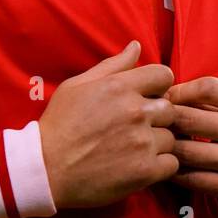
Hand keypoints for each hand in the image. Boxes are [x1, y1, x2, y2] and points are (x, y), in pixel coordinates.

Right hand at [38, 41, 179, 208]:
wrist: (46, 170)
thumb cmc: (59, 125)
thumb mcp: (77, 86)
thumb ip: (112, 65)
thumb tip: (136, 46)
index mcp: (119, 87)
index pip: (164, 75)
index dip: (158, 86)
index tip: (147, 98)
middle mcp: (135, 111)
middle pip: (170, 108)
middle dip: (157, 117)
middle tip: (136, 128)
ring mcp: (141, 142)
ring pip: (170, 137)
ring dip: (157, 143)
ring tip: (133, 150)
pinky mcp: (144, 171)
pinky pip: (171, 164)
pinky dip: (159, 166)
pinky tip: (139, 166)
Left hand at [164, 76, 217, 213]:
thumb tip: (175, 90)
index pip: (206, 87)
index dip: (179, 90)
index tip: (166, 97)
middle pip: (190, 119)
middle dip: (164, 118)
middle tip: (150, 121)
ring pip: (187, 152)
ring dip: (165, 147)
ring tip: (155, 143)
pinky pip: (195, 180)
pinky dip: (175, 173)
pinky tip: (167, 166)